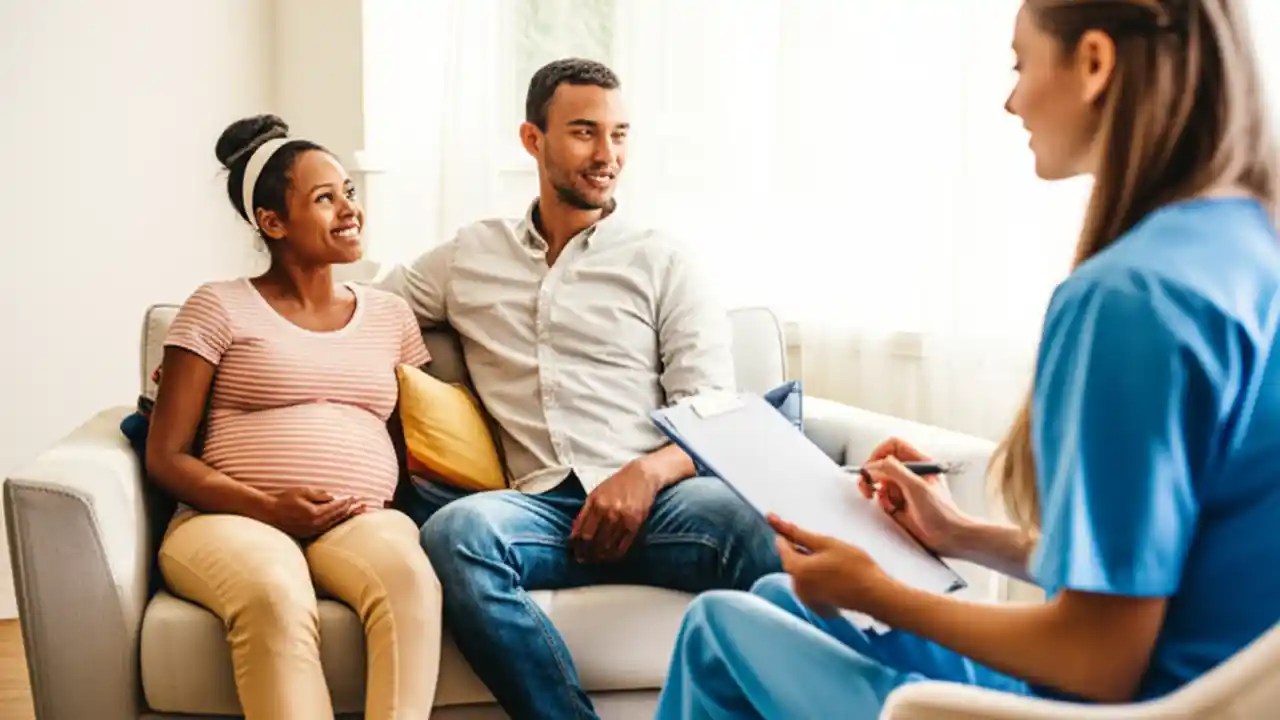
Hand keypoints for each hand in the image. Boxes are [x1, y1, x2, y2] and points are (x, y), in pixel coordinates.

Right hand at [263, 488, 362, 538]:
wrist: (269, 514)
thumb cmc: (284, 500)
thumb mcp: (302, 492)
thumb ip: (319, 494)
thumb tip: (333, 497)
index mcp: (315, 514)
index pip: (336, 507)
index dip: (347, 501)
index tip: (355, 496)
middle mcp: (315, 525)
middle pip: (338, 517)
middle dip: (351, 510)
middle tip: (363, 505)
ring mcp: (312, 531)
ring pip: (334, 524)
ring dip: (346, 517)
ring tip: (357, 512)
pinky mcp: (309, 534)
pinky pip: (327, 527)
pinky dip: (336, 522)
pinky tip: (341, 519)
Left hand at [570, 461, 661, 562]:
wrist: (642, 476)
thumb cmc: (617, 485)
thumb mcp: (596, 494)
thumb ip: (585, 512)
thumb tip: (575, 533)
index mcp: (596, 503)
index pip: (581, 532)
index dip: (575, 545)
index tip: (573, 551)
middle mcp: (609, 512)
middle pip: (592, 541)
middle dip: (585, 553)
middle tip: (582, 560)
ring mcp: (623, 519)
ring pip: (607, 546)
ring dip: (598, 556)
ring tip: (594, 560)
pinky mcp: (635, 525)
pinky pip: (622, 547)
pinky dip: (613, 555)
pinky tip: (609, 556)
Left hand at [769, 514, 891, 614]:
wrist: (875, 594)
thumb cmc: (855, 566)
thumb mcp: (827, 544)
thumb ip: (800, 535)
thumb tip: (780, 527)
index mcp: (797, 570)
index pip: (782, 547)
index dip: (783, 533)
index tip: (777, 520)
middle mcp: (797, 587)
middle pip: (793, 561)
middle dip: (802, 550)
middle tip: (823, 544)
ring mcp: (807, 599)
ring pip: (803, 574)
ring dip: (811, 565)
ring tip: (834, 561)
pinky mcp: (817, 606)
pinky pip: (812, 586)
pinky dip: (819, 578)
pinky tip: (836, 575)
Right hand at [859, 437, 974, 556]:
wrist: (948, 537)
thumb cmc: (942, 513)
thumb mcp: (917, 487)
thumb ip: (894, 471)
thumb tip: (874, 465)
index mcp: (920, 463)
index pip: (894, 446)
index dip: (880, 453)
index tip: (872, 466)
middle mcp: (911, 473)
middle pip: (882, 464)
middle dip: (873, 474)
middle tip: (868, 485)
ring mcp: (904, 489)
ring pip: (880, 482)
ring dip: (879, 492)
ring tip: (886, 501)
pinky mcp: (899, 504)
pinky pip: (882, 498)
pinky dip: (883, 503)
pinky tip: (893, 510)